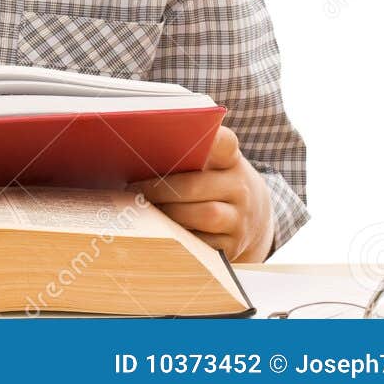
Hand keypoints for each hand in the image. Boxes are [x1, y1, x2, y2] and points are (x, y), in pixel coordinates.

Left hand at [129, 126, 274, 262]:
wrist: (250, 215)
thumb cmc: (213, 181)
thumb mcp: (209, 163)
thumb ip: (185, 152)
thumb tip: (137, 147)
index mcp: (231, 160)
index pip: (223, 143)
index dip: (205, 139)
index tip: (180, 138)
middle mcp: (239, 188)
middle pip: (195, 185)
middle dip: (159, 189)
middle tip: (134, 189)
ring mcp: (239, 218)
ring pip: (204, 215)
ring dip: (169, 213)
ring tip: (145, 209)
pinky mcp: (232, 245)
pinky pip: (203, 243)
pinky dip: (180, 237)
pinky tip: (163, 229)